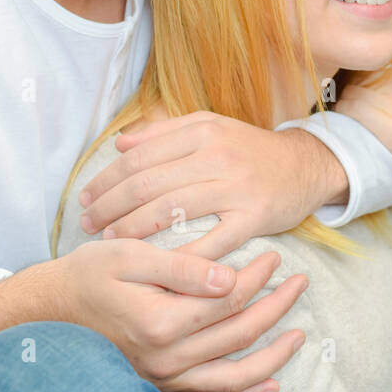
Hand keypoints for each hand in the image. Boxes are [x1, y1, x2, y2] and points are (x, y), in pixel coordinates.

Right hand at [55, 238, 308, 391]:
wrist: (51, 310)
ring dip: (273, 356)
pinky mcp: (161, 384)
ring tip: (298, 335)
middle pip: (239, 333)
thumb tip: (230, 277)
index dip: (258, 277)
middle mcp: (165, 356)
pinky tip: (270, 383)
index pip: (229, 298)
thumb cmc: (91, 274)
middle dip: (277, 308)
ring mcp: (163, 375)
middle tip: (299, 283)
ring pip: (233, 376)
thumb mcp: (131, 255)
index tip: (274, 258)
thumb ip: (183, 267)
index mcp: (161, 320)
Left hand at [77, 111, 343, 259]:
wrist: (306, 165)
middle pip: (148, 183)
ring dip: (133, 228)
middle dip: (109, 206)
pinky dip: (180, 255)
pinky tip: (157, 265)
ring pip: (170, 209)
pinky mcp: (253, 216)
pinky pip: (211, 240)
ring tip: (111, 241)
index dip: (106, 179)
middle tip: (87, 224)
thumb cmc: (251, 149)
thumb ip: (165, 133)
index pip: (139, 157)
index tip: (85, 197)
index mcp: (202, 130)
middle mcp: (216, 155)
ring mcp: (235, 186)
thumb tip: (120, 144)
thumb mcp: (211, 126)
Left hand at [335, 63, 391, 211]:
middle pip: (362, 73)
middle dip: (351, 84)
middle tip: (345, 96)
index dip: (363, 74)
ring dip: (344, 99)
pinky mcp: (391, 127)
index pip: (376, 61)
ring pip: (352, 90)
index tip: (359, 85)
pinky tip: (345, 118)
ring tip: (344, 108)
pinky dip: (343, 111)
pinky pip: (352, 108)